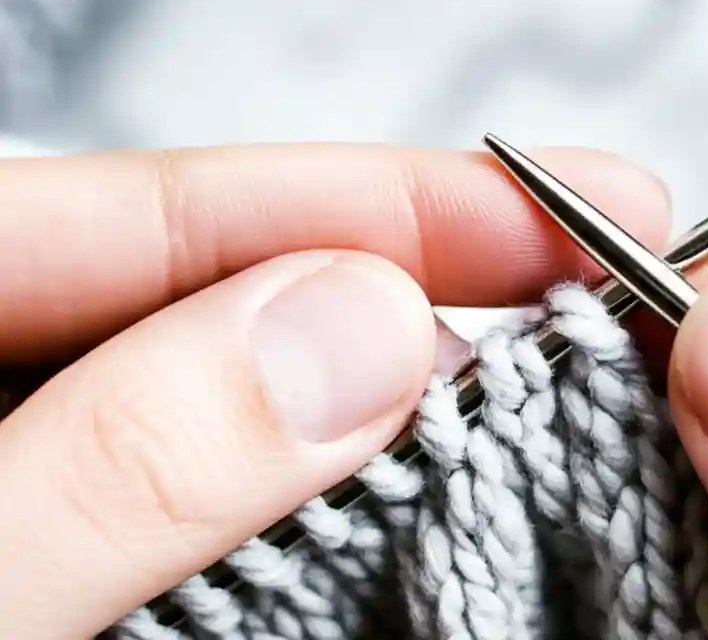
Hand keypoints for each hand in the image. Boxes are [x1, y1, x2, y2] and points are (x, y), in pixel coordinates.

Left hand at [0, 143, 670, 637]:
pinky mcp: (80, 590)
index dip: (365, 197)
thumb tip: (354, 332)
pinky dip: (326, 519)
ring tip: (528, 383)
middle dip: (398, 288)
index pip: (141, 217)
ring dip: (378, 407)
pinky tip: (421, 499)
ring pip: (226, 422)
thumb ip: (105, 473)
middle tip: (574, 289)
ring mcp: (24, 508)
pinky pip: (220, 532)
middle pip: (202, 303)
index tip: (552, 209)